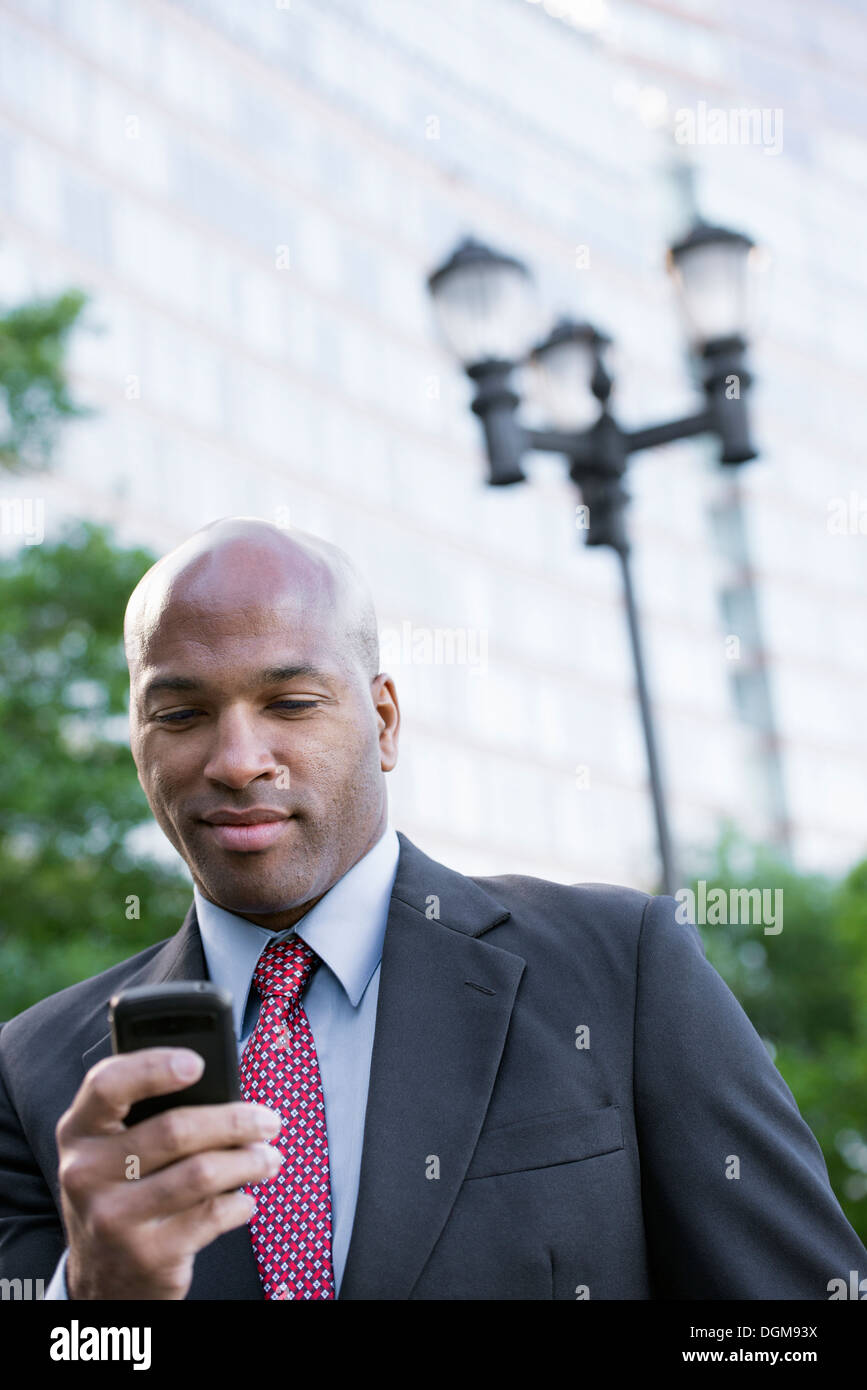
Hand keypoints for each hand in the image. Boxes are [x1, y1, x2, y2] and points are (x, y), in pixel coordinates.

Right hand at [56, 1047, 281, 1299]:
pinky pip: (212, 1215)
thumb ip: (148, 1117)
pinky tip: (243, 1200)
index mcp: (79, 1132)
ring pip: (201, 1173)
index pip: (107, 1086)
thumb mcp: (112, 1152)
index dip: (153, 1067)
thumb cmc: (123, 1193)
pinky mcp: (147, 1256)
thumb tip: (225, 1096)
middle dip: (235, 1122)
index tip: (197, 1062)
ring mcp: (114, 1219)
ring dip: (249, 1161)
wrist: (104, 1278)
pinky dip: (240, 1203)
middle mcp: (86, 1174)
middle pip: (174, 1130)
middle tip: (268, 1121)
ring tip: (269, 1158)